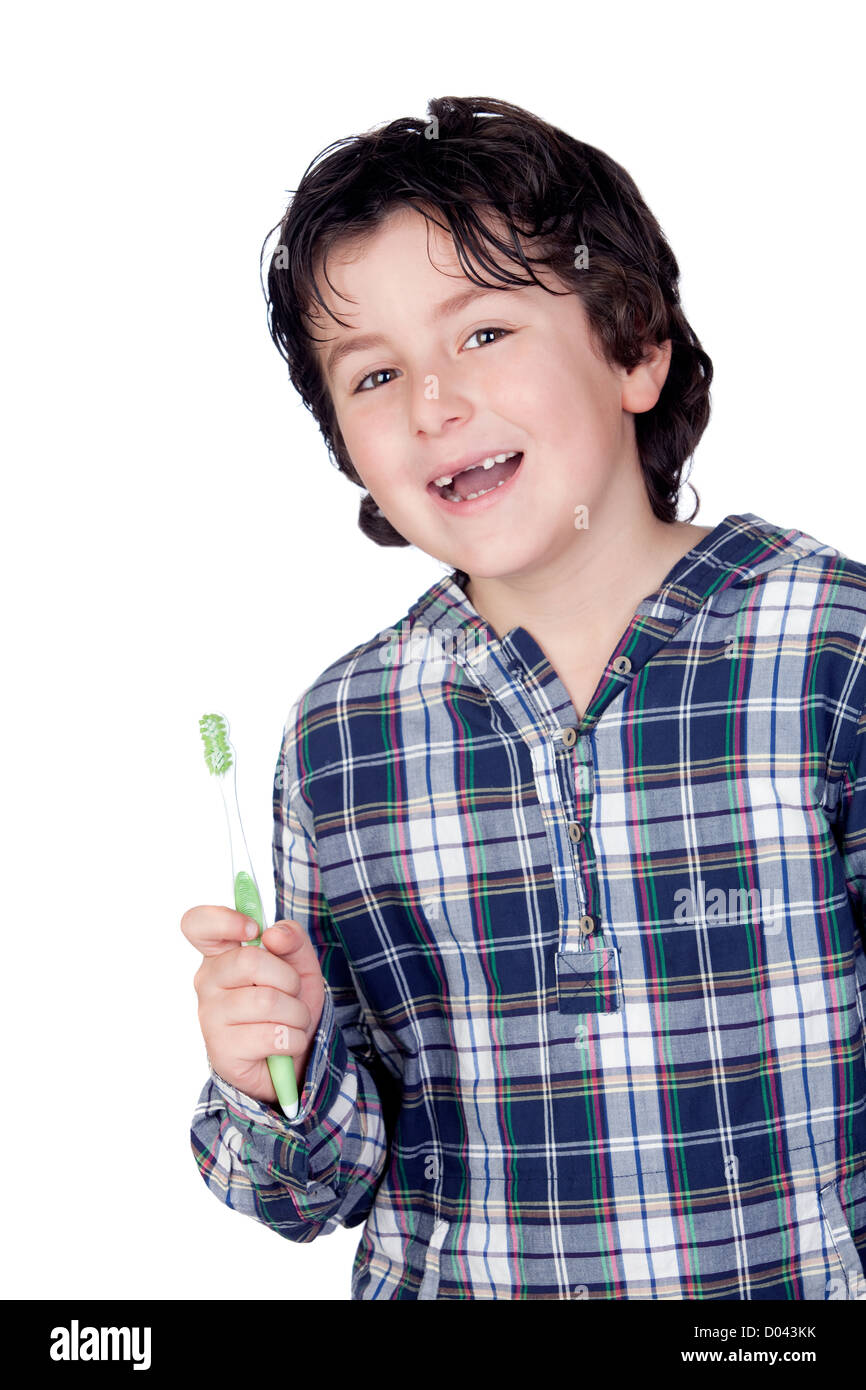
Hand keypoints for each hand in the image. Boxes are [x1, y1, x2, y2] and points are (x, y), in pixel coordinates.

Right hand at [182, 905, 324, 1104]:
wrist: (291, 1059)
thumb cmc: (288, 1003)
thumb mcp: (300, 964)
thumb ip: (292, 938)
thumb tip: (273, 935)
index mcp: (221, 953)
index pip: (197, 924)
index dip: (224, 920)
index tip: (254, 930)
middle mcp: (207, 981)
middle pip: (249, 961)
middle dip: (288, 978)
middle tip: (291, 993)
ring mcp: (210, 1017)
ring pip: (266, 1001)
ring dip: (296, 1014)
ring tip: (291, 1022)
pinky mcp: (221, 1051)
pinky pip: (272, 1036)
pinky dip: (293, 1040)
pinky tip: (284, 1045)